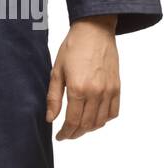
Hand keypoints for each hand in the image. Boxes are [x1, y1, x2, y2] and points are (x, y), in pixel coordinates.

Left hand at [45, 15, 120, 139]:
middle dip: (76, 133)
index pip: (73, 121)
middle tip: (67, 134)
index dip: (66, 133)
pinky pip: (113, 112)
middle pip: (87, 124)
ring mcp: (109, 91)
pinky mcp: (117, 88)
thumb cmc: (72, 47)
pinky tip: (95, 118)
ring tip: (79, 127)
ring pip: (101, 122)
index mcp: (78, 88)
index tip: (60, 137)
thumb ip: (53, 97)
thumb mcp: (56, 71)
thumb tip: (50, 119)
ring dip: (89, 129)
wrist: (94, 31)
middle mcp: (96, 92)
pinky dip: (104, 120)